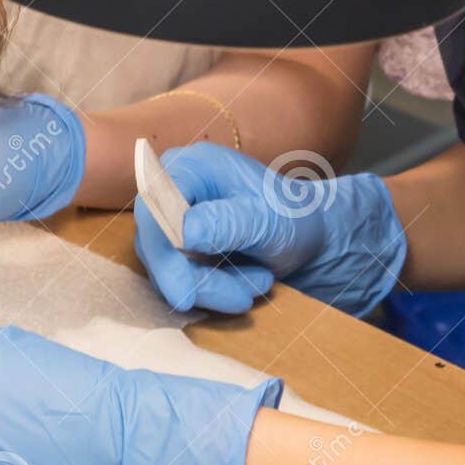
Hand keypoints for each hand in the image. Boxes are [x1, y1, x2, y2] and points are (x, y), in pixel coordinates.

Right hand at [133, 142, 406, 315]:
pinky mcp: (176, 246)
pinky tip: (246, 287)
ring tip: (260, 283)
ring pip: (165, 266)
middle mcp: (171, 188)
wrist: (310, 237)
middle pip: (155, 242)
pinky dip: (211, 290)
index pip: (155, 208)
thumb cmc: (295, 219)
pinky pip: (177, 276)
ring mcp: (171, 218)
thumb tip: (184, 234)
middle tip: (244, 298)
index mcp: (191, 166)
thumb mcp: (270, 221)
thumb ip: (228, 223)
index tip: (185, 294)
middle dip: (197, 279)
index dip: (164, 251)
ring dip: (210, 287)